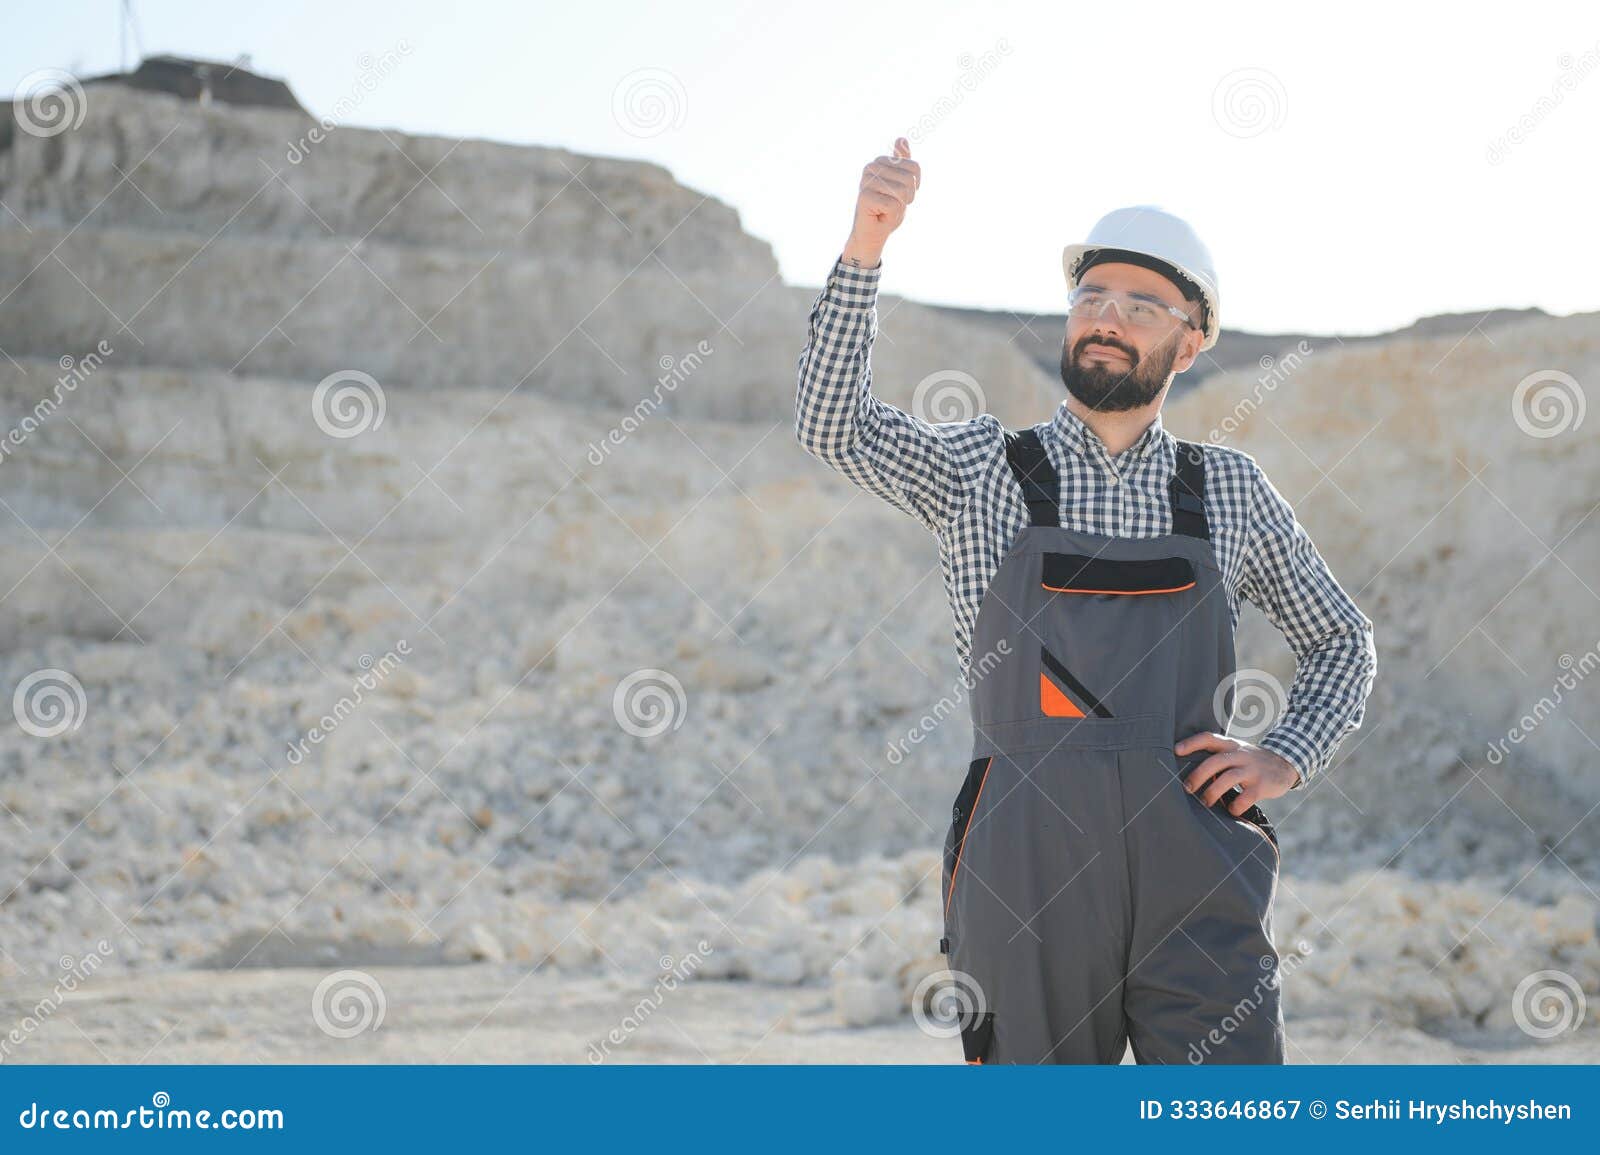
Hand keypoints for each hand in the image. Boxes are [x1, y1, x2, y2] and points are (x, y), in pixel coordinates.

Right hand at [844, 137, 919, 264]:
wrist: (873, 233)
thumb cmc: (887, 208)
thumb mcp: (900, 183)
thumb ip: (901, 161)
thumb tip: (901, 137)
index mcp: (880, 161)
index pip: (914, 167)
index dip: (914, 186)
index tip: (900, 194)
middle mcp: (871, 167)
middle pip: (909, 179)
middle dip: (907, 197)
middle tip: (892, 204)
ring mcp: (866, 181)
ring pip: (902, 191)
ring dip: (899, 207)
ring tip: (886, 210)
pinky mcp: (865, 197)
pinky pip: (894, 205)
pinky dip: (892, 216)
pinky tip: (880, 216)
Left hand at [1175, 732, 1300, 813]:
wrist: (1286, 764)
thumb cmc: (1251, 761)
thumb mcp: (1237, 752)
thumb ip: (1218, 758)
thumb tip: (1188, 775)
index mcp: (1231, 745)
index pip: (1209, 738)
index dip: (1192, 743)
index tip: (1176, 750)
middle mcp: (1241, 755)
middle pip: (1215, 762)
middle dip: (1198, 776)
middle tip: (1187, 789)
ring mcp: (1252, 770)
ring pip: (1228, 779)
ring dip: (1213, 792)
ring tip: (1206, 803)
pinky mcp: (1262, 785)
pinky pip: (1246, 797)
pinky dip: (1236, 806)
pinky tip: (1231, 810)